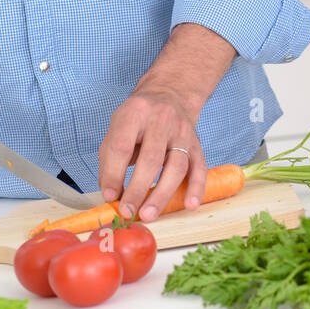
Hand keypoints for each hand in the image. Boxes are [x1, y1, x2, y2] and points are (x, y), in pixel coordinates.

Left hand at [97, 84, 207, 221]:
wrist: (170, 94)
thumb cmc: (139, 117)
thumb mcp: (117, 126)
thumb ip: (110, 157)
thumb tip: (111, 194)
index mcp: (135, 113)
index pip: (122, 146)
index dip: (113, 174)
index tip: (110, 197)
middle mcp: (161, 120)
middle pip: (151, 158)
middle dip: (137, 189)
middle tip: (128, 212)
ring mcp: (182, 132)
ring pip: (176, 166)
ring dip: (162, 194)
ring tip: (149, 214)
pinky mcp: (196, 143)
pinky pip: (199, 167)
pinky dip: (196, 188)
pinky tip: (190, 205)